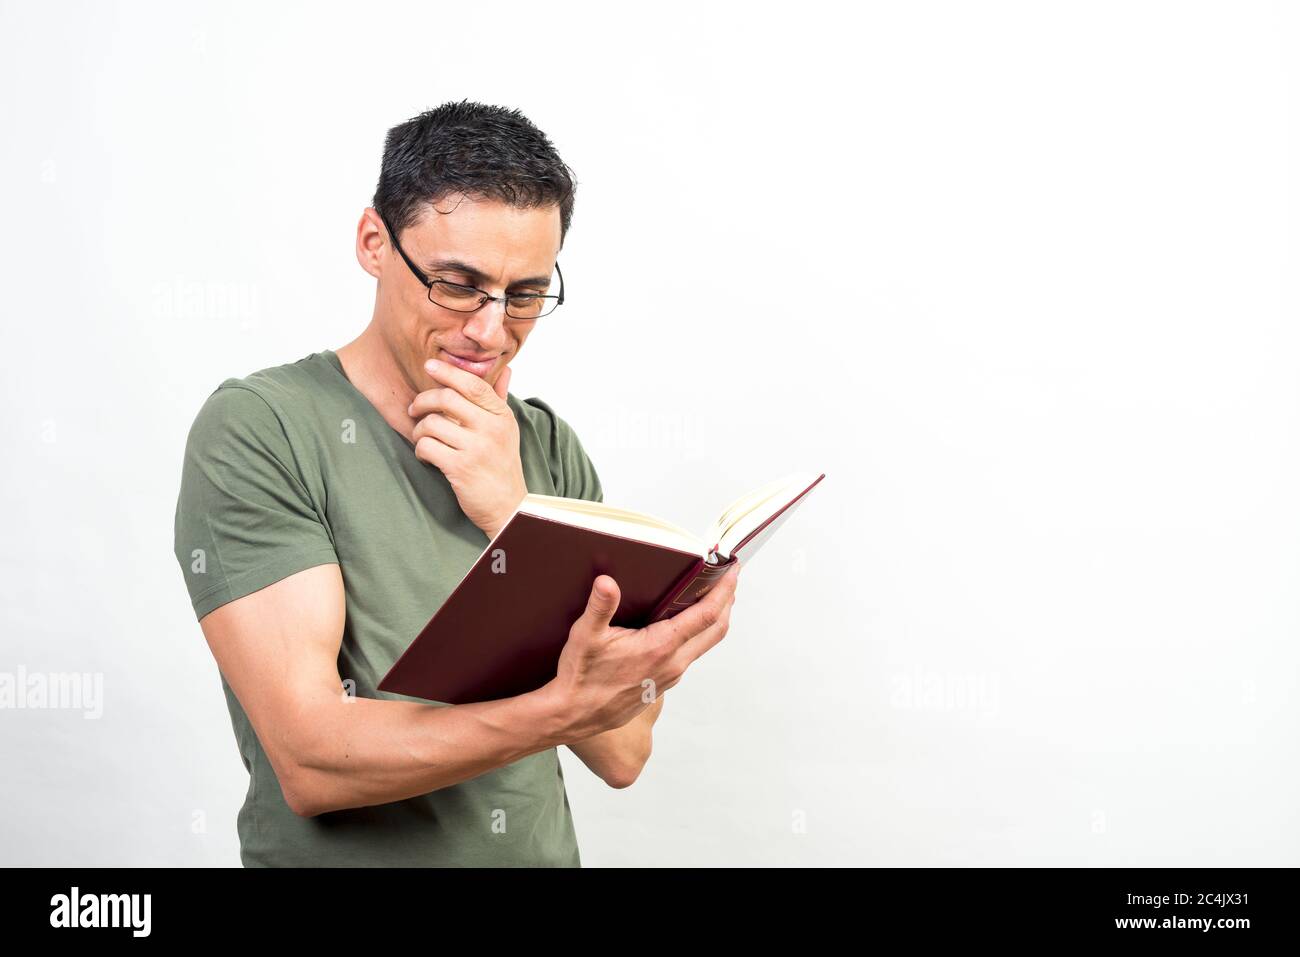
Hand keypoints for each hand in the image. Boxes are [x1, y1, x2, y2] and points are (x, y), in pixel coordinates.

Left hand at [409, 359, 527, 537]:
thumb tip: (506, 369)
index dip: (448, 372)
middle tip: (414, 410)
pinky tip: (426, 456)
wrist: (508, 507)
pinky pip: (427, 447)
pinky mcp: (460, 468)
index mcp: (502, 416)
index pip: (473, 384)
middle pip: (446, 399)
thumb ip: (500, 399)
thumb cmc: (502, 466)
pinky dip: (420, 451)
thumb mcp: (507, 430)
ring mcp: (476, 448)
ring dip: (419, 431)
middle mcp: (491, 429)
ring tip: (423, 439)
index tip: (429, 366)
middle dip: (422, 402)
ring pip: (431, 424)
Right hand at [543, 563, 739, 740]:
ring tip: (711, 597)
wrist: (574, 716)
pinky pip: (690, 655)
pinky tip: (683, 625)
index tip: (732, 571)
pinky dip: (697, 635)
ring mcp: (670, 676)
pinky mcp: (662, 684)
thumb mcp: (586, 636)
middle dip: (727, 602)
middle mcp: (673, 664)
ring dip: (714, 620)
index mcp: (661, 647)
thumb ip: (599, 606)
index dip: (724, 591)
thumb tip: (606, 582)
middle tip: (729, 578)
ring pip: (704, 644)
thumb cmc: (580, 677)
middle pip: (716, 630)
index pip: (707, 615)